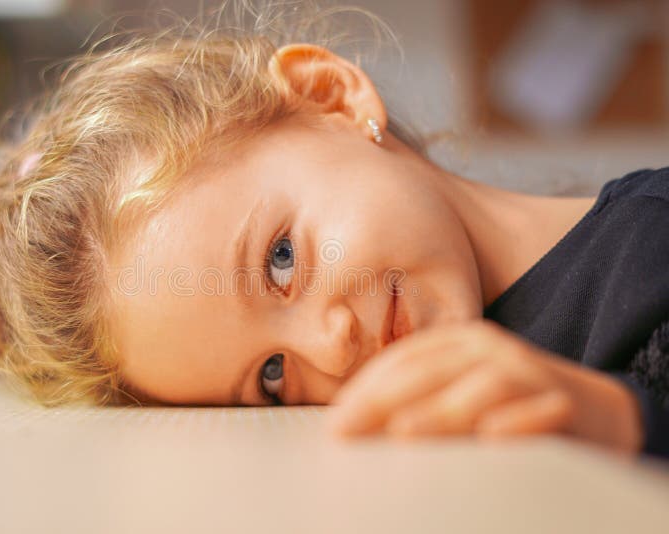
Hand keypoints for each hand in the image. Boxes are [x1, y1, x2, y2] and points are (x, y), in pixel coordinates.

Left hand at [325, 318, 643, 453]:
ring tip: (403, 433)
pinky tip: (491, 436)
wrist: (598, 408)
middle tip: (346, 431)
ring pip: (482, 388)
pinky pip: (542, 411)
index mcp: (460, 341)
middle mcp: (491, 349)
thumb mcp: (461, 389)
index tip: (335, 421)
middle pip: (432, 370)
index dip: (366, 388)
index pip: (403, 359)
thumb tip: (356, 423)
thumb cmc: (512, 402)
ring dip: (442, 411)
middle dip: (383, 400)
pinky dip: (518, 422)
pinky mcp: (566, 403)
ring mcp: (530, 374)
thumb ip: (419, 396)